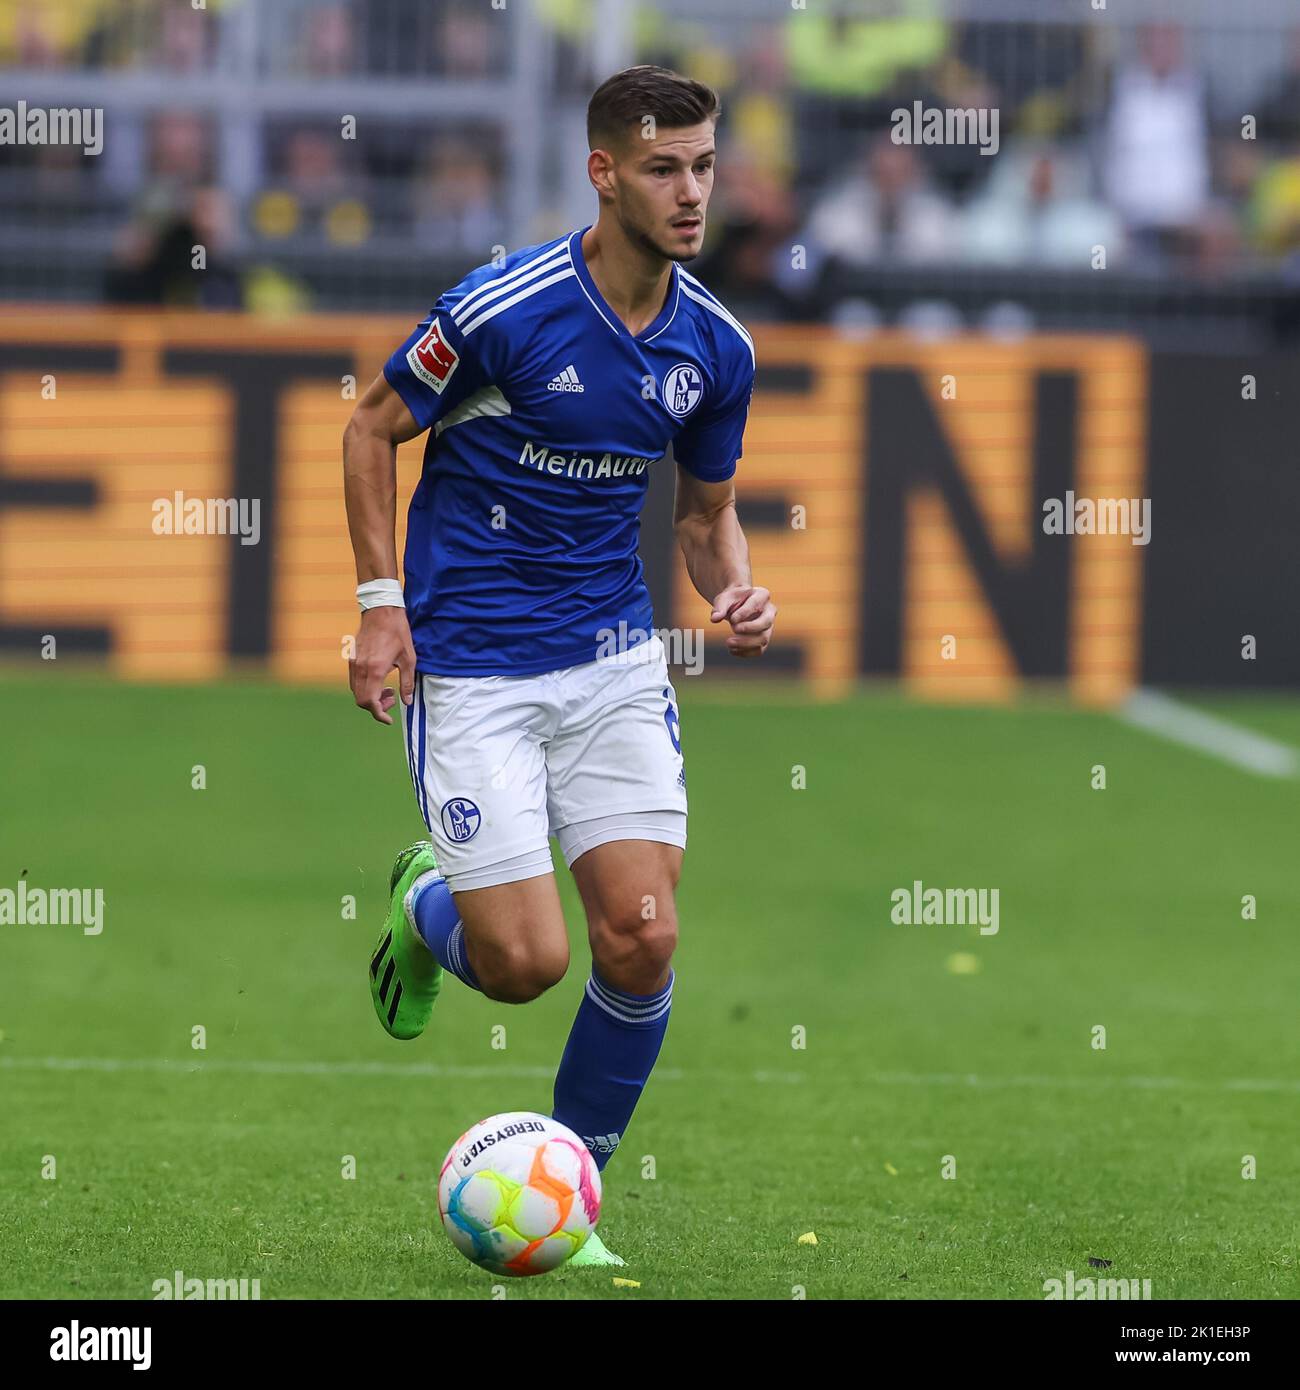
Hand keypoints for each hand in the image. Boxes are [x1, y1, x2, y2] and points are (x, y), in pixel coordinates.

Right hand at [349, 606, 415, 723]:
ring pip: (356, 691)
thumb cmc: (398, 633)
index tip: (388, 719)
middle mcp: (360, 668)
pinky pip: (354, 681)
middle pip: (361, 700)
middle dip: (376, 706)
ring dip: (370, 697)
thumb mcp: (409, 659)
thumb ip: (407, 683)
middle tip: (392, 699)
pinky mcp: (351, 658)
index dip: (379, 714)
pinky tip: (379, 680)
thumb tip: (407, 702)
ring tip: (387, 689)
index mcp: (375, 670)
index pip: (370, 702)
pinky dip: (365, 687)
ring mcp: (353, 663)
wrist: (381, 611)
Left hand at [710, 584, 775, 658]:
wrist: (737, 606)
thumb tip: (714, 619)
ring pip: (763, 639)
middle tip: (734, 629)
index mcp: (762, 595)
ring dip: (746, 644)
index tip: (732, 619)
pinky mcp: (764, 639)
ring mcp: (768, 626)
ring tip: (728, 643)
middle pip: (766, 622)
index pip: (756, 605)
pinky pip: (759, 650)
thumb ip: (719, 607)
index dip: (745, 613)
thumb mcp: (724, 599)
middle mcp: (769, 611)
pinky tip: (732, 650)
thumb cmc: (732, 600)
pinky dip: (746, 653)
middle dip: (750, 628)